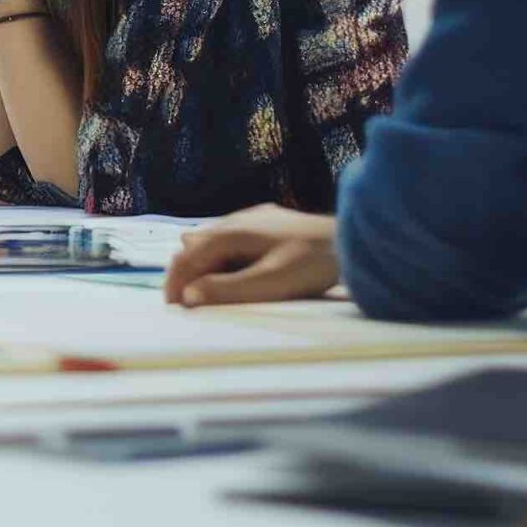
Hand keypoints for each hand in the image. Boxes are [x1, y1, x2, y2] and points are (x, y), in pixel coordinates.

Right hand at [162, 205, 342, 307]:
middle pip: (195, 246)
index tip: (172, 308)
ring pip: (214, 240)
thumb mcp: (269, 282)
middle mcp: (236, 220)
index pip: (188, 258)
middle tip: (189, 302)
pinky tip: (238, 271)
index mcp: (231, 233)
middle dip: (187, 273)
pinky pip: (234, 238)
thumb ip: (228, 289)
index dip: (175, 283)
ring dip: (205, 264)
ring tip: (210, 289)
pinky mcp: (270, 222)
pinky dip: (224, 257)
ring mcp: (254, 218)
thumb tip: (189, 296)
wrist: (354, 240)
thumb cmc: (312, 262)